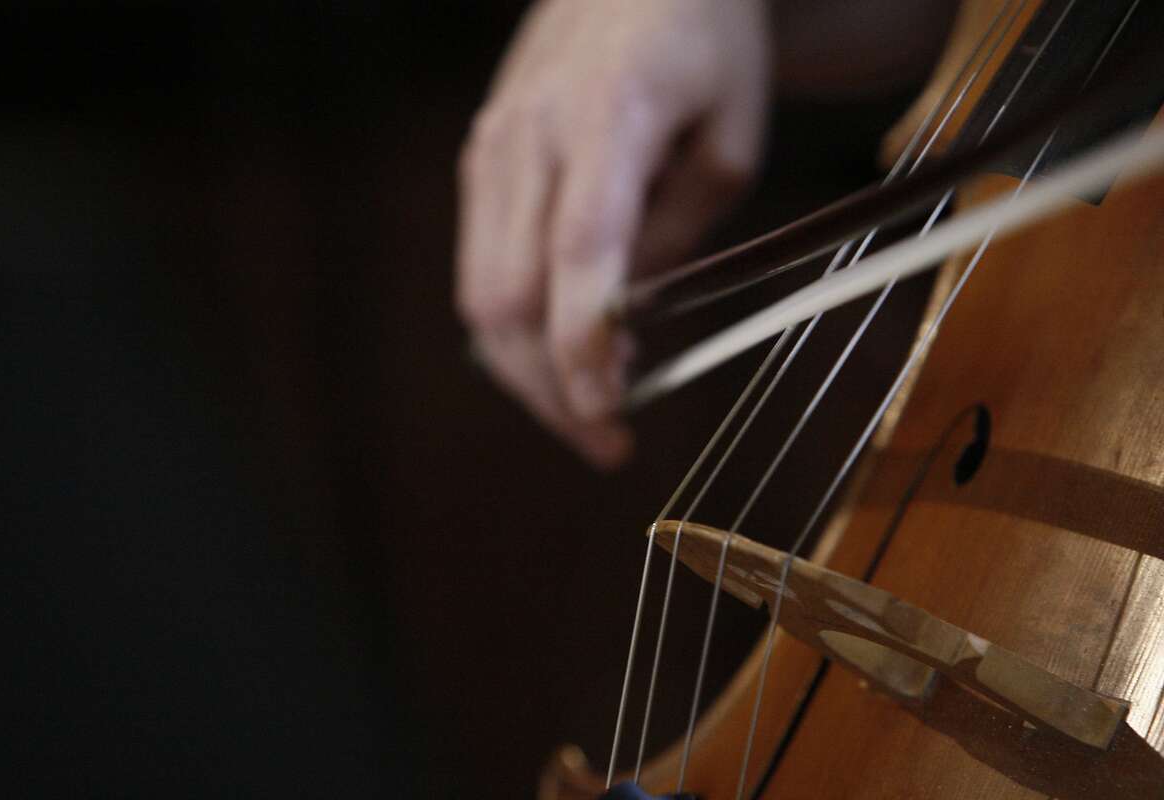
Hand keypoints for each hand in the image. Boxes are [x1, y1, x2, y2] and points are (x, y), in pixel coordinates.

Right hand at [457, 0, 769, 467]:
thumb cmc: (704, 47)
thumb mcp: (730, 137)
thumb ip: (678, 232)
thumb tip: (623, 317)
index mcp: (605, 118)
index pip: (578, 254)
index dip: (585, 348)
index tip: (611, 415)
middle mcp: (528, 136)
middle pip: (509, 295)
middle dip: (552, 388)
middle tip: (607, 442)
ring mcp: (491, 149)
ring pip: (480, 294)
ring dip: (526, 371)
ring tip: (584, 411)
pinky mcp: (479, 162)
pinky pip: (479, 266)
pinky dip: (513, 327)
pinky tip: (555, 353)